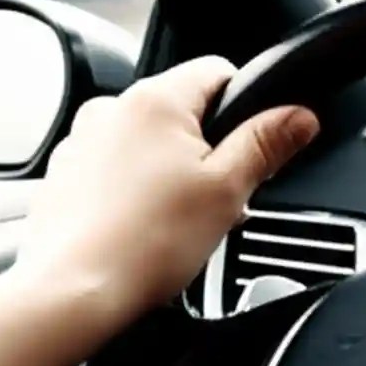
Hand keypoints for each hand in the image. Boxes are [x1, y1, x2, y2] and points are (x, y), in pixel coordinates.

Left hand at [11, 56, 318, 328]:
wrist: (70, 294)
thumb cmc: (143, 244)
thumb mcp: (227, 190)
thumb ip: (267, 144)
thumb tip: (299, 116)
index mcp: (156, 99)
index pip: (219, 71)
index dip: (247, 108)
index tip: (253, 149)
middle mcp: (112, 109)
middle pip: (185, 112)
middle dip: (209, 151)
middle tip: (218, 200)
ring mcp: (82, 142)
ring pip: (150, 144)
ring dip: (172, 173)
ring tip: (177, 223)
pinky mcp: (65, 177)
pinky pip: (116, 170)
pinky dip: (135, 192)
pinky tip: (144, 229)